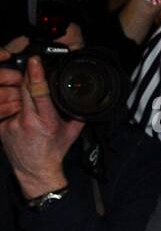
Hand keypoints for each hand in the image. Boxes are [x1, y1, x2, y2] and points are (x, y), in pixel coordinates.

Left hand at [0, 54, 81, 198]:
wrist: (35, 169)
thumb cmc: (54, 150)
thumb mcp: (72, 132)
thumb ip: (76, 113)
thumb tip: (82, 97)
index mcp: (47, 121)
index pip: (39, 92)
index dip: (36, 74)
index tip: (35, 61)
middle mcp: (28, 121)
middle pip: (23, 88)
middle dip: (27, 75)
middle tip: (31, 65)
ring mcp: (12, 123)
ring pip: (13, 95)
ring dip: (19, 88)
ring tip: (25, 86)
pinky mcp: (1, 126)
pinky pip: (6, 106)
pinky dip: (12, 101)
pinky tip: (17, 102)